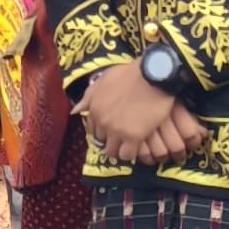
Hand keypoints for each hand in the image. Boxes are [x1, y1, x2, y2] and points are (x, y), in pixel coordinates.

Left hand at [83, 62, 207, 165]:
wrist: (152, 74)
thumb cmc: (130, 73)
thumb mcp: (104, 80)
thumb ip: (89, 96)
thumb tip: (75, 111)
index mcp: (94, 107)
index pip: (92, 129)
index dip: (102, 132)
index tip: (110, 132)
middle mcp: (102, 121)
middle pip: (102, 141)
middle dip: (110, 141)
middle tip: (121, 139)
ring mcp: (117, 130)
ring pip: (112, 152)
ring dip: (119, 150)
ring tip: (129, 146)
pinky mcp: (133, 137)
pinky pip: (127, 155)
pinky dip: (131, 154)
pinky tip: (137, 148)